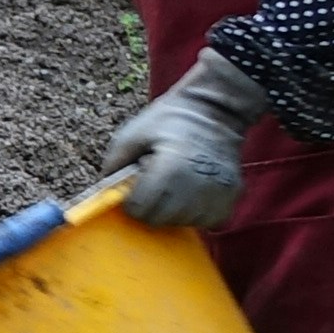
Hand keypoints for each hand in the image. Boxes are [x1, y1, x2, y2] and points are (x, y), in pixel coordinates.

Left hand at [105, 47, 264, 228]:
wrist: (215, 109)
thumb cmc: (170, 120)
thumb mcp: (132, 135)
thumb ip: (113, 167)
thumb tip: (101, 197)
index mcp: (170, 170)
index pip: (140, 210)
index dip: (132, 201)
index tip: (136, 185)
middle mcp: (197, 187)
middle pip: (160, 220)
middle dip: (151, 207)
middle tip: (156, 182)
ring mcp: (218, 195)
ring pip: (183, 222)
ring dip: (173, 210)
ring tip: (176, 182)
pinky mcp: (232, 198)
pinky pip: (207, 221)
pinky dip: (196, 212)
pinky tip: (192, 192)